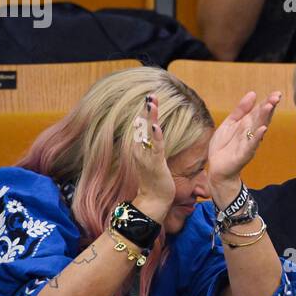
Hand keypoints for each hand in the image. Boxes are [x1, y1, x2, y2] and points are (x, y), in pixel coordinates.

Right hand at [131, 94, 174, 221]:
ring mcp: (146, 157)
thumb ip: (152, 146)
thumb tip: (154, 133)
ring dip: (150, 118)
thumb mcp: (152, 159)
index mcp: (139, 148)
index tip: (149, 97)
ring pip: (147, 134)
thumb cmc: (154, 180)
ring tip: (151, 103)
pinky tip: (157, 126)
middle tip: (150, 94)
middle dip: (146, 110)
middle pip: (141, 126)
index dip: (144, 112)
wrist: (153, 201)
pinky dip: (155, 137)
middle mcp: (139, 151)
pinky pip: (155, 148)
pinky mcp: (154, 165)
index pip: (140, 126)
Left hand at [207, 89, 280, 202]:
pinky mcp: (244, 154)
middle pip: (261, 117)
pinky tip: (262, 129)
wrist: (217, 167)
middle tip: (276, 97)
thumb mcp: (229, 123)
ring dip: (264, 117)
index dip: (267, 102)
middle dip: (269, 107)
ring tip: (269, 106)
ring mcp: (249, 142)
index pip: (259, 111)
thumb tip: (253, 94)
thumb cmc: (224, 146)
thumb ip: (241, 109)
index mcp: (247, 124)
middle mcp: (251, 132)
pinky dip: (257, 137)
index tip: (276, 93)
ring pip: (258, 128)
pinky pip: (251, 144)